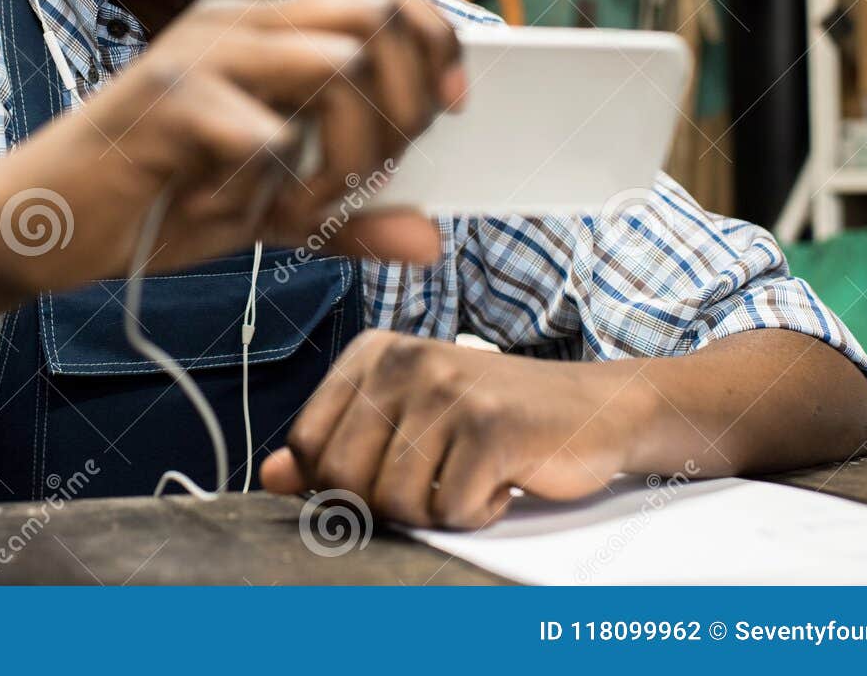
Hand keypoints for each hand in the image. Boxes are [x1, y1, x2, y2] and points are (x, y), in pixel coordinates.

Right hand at [0, 0, 465, 308]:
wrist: (35, 223)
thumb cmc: (153, 202)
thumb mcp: (267, 211)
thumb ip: (348, 219)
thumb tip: (431, 241)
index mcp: (261, 28)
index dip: (435, 40)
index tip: (453, 108)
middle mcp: (235, 22)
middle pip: (375, 15)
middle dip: (401, 107)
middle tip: (366, 178)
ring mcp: (197, 55)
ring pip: (337, 63)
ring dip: (345, 153)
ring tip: (304, 205)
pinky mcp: (163, 102)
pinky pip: (264, 132)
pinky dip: (272, 188)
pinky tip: (230, 211)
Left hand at [261, 330, 643, 527]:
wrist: (594, 409)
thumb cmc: (493, 420)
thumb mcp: (406, 422)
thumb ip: (335, 446)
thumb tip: (272, 476)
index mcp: (372, 353)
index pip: (307, 445)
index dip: (338, 483)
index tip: (387, 473)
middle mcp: (404, 360)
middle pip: (344, 479)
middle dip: (388, 502)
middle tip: (435, 478)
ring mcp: (447, 390)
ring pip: (394, 501)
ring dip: (437, 509)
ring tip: (470, 473)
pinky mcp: (489, 427)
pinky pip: (450, 510)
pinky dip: (478, 512)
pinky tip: (501, 478)